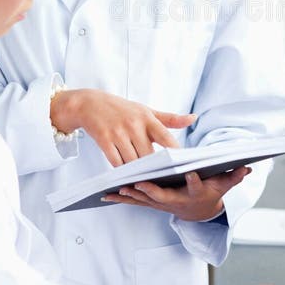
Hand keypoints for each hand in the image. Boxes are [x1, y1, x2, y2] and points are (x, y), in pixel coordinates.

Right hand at [50, 88, 194, 166]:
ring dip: (137, 172)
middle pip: (149, 156)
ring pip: (132, 161)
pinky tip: (125, 173)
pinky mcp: (104, 140)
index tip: (181, 167)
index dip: (175, 154)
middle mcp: (134, 125)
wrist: (91, 104)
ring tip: (143, 179)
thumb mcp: (146, 111)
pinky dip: (122, 170)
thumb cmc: (123, 109)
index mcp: (147, 118)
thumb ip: (170, 119)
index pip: (166, 138)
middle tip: (160, 180)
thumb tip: (193, 118)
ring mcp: (119, 133)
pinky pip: (116, 162)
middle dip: (154, 169)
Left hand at [102, 166, 250, 220]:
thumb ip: (234, 176)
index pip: (196, 186)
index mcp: (194, 192)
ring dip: (130, 194)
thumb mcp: (223, 184)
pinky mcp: (151, 203)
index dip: (195, 180)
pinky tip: (105, 194)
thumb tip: (249, 167)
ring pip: (144, 199)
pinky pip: (135, 200)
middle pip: (163, 195)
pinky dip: (121, 197)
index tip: (192, 173)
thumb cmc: (210, 193)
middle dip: (151, 190)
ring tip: (115, 189)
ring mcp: (162, 203)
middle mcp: (176, 200)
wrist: (198, 213)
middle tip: (140, 183)